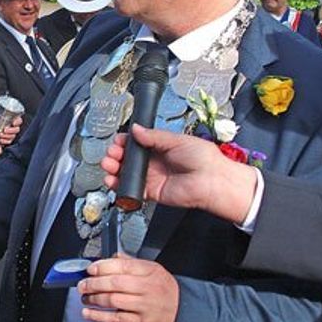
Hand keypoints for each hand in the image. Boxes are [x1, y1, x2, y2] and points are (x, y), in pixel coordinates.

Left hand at [0, 116, 21, 145]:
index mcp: (14, 120)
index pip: (19, 121)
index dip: (17, 122)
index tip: (13, 123)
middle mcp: (14, 127)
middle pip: (17, 129)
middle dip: (11, 130)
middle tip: (5, 130)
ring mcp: (12, 134)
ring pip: (13, 136)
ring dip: (7, 136)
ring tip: (0, 135)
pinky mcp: (8, 139)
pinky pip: (9, 141)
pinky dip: (5, 141)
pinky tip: (0, 140)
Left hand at [78, 256, 178, 321]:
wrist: (184, 314)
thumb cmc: (166, 292)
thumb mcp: (154, 270)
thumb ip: (132, 263)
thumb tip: (112, 257)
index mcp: (149, 271)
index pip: (122, 265)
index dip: (102, 266)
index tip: (90, 269)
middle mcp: (147, 287)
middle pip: (115, 283)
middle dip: (94, 283)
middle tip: (83, 284)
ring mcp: (144, 306)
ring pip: (113, 300)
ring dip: (94, 299)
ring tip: (85, 297)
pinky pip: (116, 319)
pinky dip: (99, 316)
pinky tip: (89, 313)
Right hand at [101, 125, 257, 223]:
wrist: (213, 181)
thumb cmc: (204, 159)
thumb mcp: (176, 140)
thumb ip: (153, 136)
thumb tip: (136, 129)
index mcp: (160, 147)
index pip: (135, 143)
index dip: (124, 142)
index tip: (118, 141)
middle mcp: (154, 162)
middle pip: (127, 158)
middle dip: (115, 154)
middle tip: (113, 153)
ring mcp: (152, 177)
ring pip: (126, 173)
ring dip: (113, 168)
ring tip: (109, 164)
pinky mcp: (151, 192)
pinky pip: (131, 190)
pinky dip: (119, 186)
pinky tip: (112, 180)